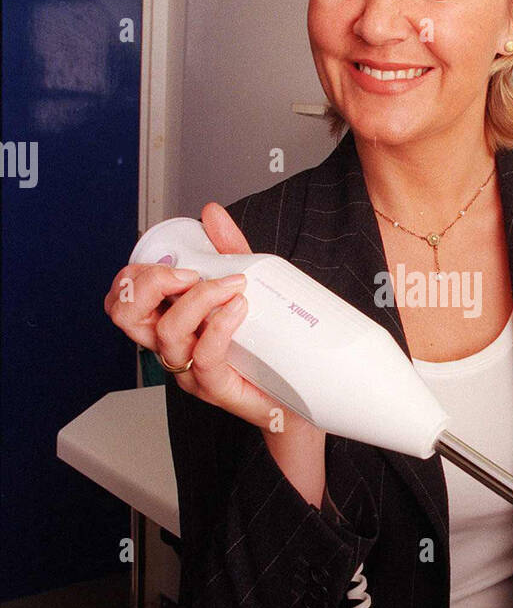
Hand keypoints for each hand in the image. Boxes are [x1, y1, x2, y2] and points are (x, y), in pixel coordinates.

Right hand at [104, 202, 286, 430]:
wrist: (296, 394)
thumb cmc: (264, 345)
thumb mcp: (244, 287)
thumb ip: (228, 252)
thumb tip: (212, 213)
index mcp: (167, 322)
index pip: (122, 299)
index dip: (133, 276)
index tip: (174, 260)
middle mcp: (170, 346)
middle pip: (125, 315)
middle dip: (150, 282)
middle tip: (190, 273)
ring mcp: (189, 369)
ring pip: (167, 332)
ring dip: (198, 298)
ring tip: (232, 286)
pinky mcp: (215, 387)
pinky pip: (204, 356)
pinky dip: (219, 325)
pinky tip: (238, 307)